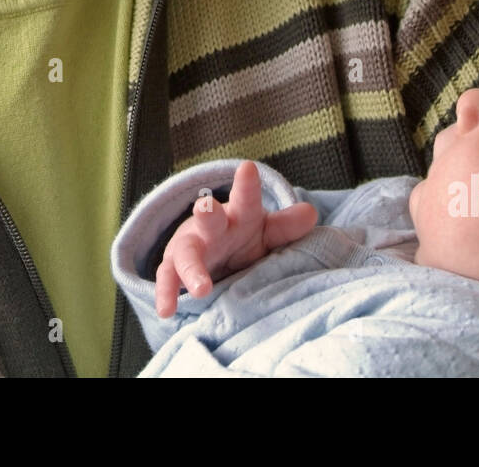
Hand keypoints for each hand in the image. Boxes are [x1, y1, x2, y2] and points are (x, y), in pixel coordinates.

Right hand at [154, 160, 317, 317]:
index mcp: (237, 214)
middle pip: (209, 218)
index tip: (247, 168)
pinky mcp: (173, 267)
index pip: (246, 198)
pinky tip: (167, 310)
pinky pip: (168, 280)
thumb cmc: (241, 237)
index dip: (246, 185)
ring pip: (186, 254)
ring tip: (202, 289)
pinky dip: (167, 294)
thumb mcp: (264, 232)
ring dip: (192, 269)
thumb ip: (285, 226)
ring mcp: (190, 247)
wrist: (208, 248)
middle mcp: (210, 226)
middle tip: (205, 206)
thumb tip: (311, 213)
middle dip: (206, 212)